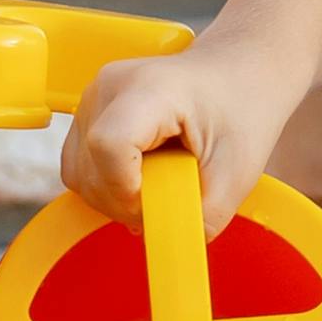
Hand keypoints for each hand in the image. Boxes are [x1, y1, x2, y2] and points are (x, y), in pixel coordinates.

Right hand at [60, 46, 291, 223]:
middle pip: (89, 168)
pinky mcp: (88, 113)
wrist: (239, 71)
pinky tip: (145, 177)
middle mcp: (108, 87)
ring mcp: (92, 98)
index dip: (128, 189)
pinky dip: (109, 185)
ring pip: (78, 173)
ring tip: (162, 185)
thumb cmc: (243, 109)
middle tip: (173, 199)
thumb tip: (171, 248)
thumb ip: (205, 215)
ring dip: (116, 197)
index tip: (163, 197)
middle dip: (126, 203)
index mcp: (148, 89)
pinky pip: (80, 166)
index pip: (109, 146)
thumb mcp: (238, 170)